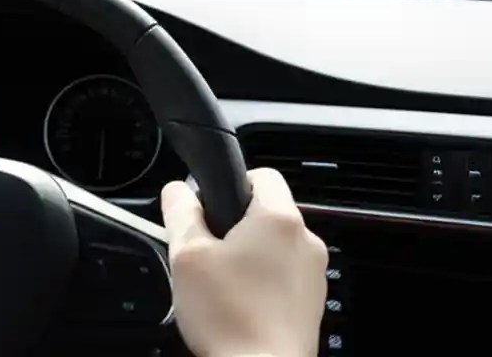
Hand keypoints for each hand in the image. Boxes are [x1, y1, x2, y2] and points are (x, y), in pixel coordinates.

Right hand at [161, 168, 327, 356]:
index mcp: (278, 219)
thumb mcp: (187, 256)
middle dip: (235, 226)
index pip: (260, 173)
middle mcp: (306, 240)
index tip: (208, 208)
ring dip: (249, 256)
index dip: (229, 184)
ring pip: (275, 246)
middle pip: (266, 213)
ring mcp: (314, 273)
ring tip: (221, 285)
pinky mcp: (313, 302)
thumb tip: (177, 190)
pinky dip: (262, 282)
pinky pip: (284, 276)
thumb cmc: (228, 317)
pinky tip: (239, 306)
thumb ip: (180, 212)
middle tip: (206, 252)